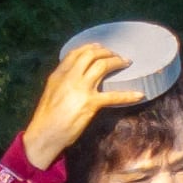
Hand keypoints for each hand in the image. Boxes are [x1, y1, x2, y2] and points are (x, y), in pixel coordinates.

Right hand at [23, 44, 140, 171]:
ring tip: (126, 63)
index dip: (91, 47)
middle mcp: (69, 78)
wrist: (43, 135)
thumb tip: (77, 76)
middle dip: (107, 52)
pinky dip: (128, 95)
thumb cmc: (47, 117)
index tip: (101, 46)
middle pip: (91, 55)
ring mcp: (80, 89)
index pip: (75, 53)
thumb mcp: (51, 92)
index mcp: (58, 75)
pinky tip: (139, 94)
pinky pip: (113, 96)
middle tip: (117, 55)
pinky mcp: (89, 103)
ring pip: (102, 66)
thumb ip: (63, 82)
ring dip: (118, 62)